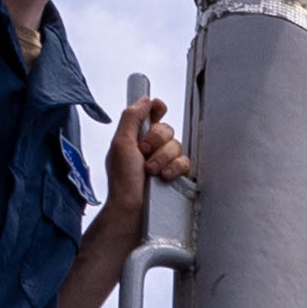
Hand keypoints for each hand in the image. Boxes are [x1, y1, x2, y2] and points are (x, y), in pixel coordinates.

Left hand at [100, 89, 192, 223]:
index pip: (152, 114)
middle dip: (156, 141)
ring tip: (151, 171)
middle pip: (167, 129)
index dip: (157, 109)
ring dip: (163, 158)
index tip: (158, 110)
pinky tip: (164, 177)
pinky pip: (185, 162)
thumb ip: (132, 117)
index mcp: (135, 137)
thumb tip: (145, 99)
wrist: (132, 208)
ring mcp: (164, 161)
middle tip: (144, 154)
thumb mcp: (121, 143)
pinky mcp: (176, 175)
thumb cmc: (122, 180)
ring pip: (177, 145)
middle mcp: (151, 147)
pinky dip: (174, 168)